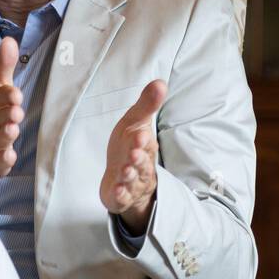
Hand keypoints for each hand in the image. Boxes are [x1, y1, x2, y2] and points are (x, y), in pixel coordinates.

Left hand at [100, 80, 166, 234]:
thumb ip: (147, 105)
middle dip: (138, 158)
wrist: (123, 178)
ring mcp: (131, 182)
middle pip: (141, 162)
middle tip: (134, 153)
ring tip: (125, 171)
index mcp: (144, 147)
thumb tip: (160, 82)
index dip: (142, 141)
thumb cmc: (129, 147)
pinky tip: (117, 191)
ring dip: (129, 175)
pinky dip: (121, 194)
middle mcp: (140, 165)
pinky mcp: (122, 195)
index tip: (140, 135)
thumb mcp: (135, 123)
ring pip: (132, 179)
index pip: (145, 144)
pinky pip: (123, 196)